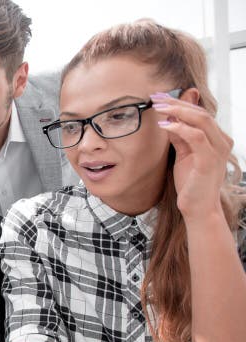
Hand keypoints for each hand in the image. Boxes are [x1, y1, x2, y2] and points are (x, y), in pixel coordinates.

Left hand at [151, 92, 233, 219]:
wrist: (198, 208)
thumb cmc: (191, 183)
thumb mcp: (183, 155)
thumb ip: (179, 136)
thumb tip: (168, 118)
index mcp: (217, 139)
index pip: (200, 113)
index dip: (180, 102)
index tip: (160, 97)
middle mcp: (221, 142)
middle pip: (201, 113)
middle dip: (177, 103)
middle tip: (156, 98)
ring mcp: (217, 151)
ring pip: (201, 120)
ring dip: (177, 111)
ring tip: (158, 107)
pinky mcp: (208, 161)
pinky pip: (196, 137)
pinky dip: (180, 128)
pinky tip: (164, 125)